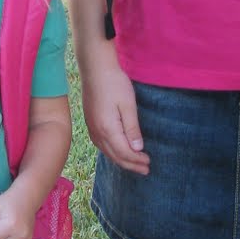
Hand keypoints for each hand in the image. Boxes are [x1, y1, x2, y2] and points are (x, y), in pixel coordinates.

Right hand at [81, 50, 148, 174]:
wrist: (95, 69)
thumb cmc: (114, 84)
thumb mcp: (128, 105)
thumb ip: (132, 129)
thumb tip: (137, 149)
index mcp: (108, 129)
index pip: (124, 153)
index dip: (137, 160)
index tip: (149, 162)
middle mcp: (97, 133)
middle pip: (115, 156)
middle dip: (131, 165)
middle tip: (145, 169)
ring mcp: (91, 129)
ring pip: (107, 152)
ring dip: (121, 160)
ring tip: (134, 164)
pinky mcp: (90, 123)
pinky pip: (101, 145)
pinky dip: (112, 152)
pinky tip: (118, 152)